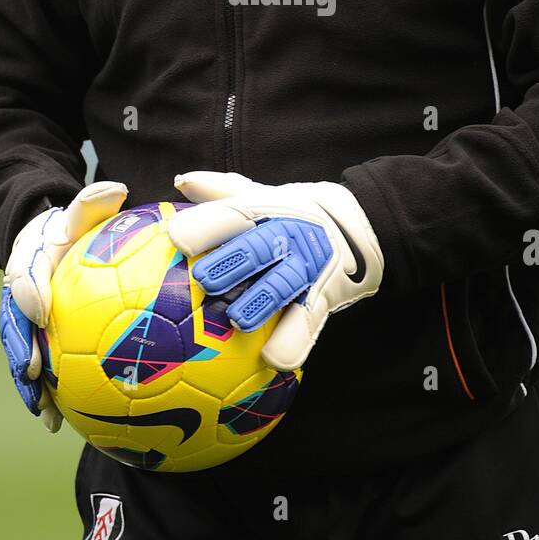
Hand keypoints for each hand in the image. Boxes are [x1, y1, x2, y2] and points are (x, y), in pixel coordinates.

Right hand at [0, 180, 127, 429]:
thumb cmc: (72, 231)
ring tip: (42, 410)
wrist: (46, 245)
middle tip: (33, 372)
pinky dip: (43, 396)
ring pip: (19, 353)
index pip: (25, 272)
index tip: (42, 309)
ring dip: (27, 383)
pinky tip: (57, 423)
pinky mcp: (31, 342)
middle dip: (19, 348)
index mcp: (28, 259)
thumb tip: (115, 189)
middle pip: (13, 323)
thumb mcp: (81, 212)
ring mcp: (21, 321)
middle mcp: (19, 294)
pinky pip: (35, 369)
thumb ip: (93, 202)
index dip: (31, 290)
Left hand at [167, 171, 383, 370]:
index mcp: (265, 210)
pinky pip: (309, 321)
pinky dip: (292, 341)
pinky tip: (273, 358)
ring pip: (282, 285)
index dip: (206, 226)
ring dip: (260, 301)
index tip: (178, 238)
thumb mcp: (263, 195)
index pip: (232, 214)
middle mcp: (286, 236)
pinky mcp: (324, 296)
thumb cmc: (293, 212)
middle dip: (231, 263)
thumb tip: (180, 181)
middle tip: (203, 280)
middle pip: (257, 249)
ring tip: (237, 319)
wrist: (360, 223)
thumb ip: (221, 191)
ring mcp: (307, 267)